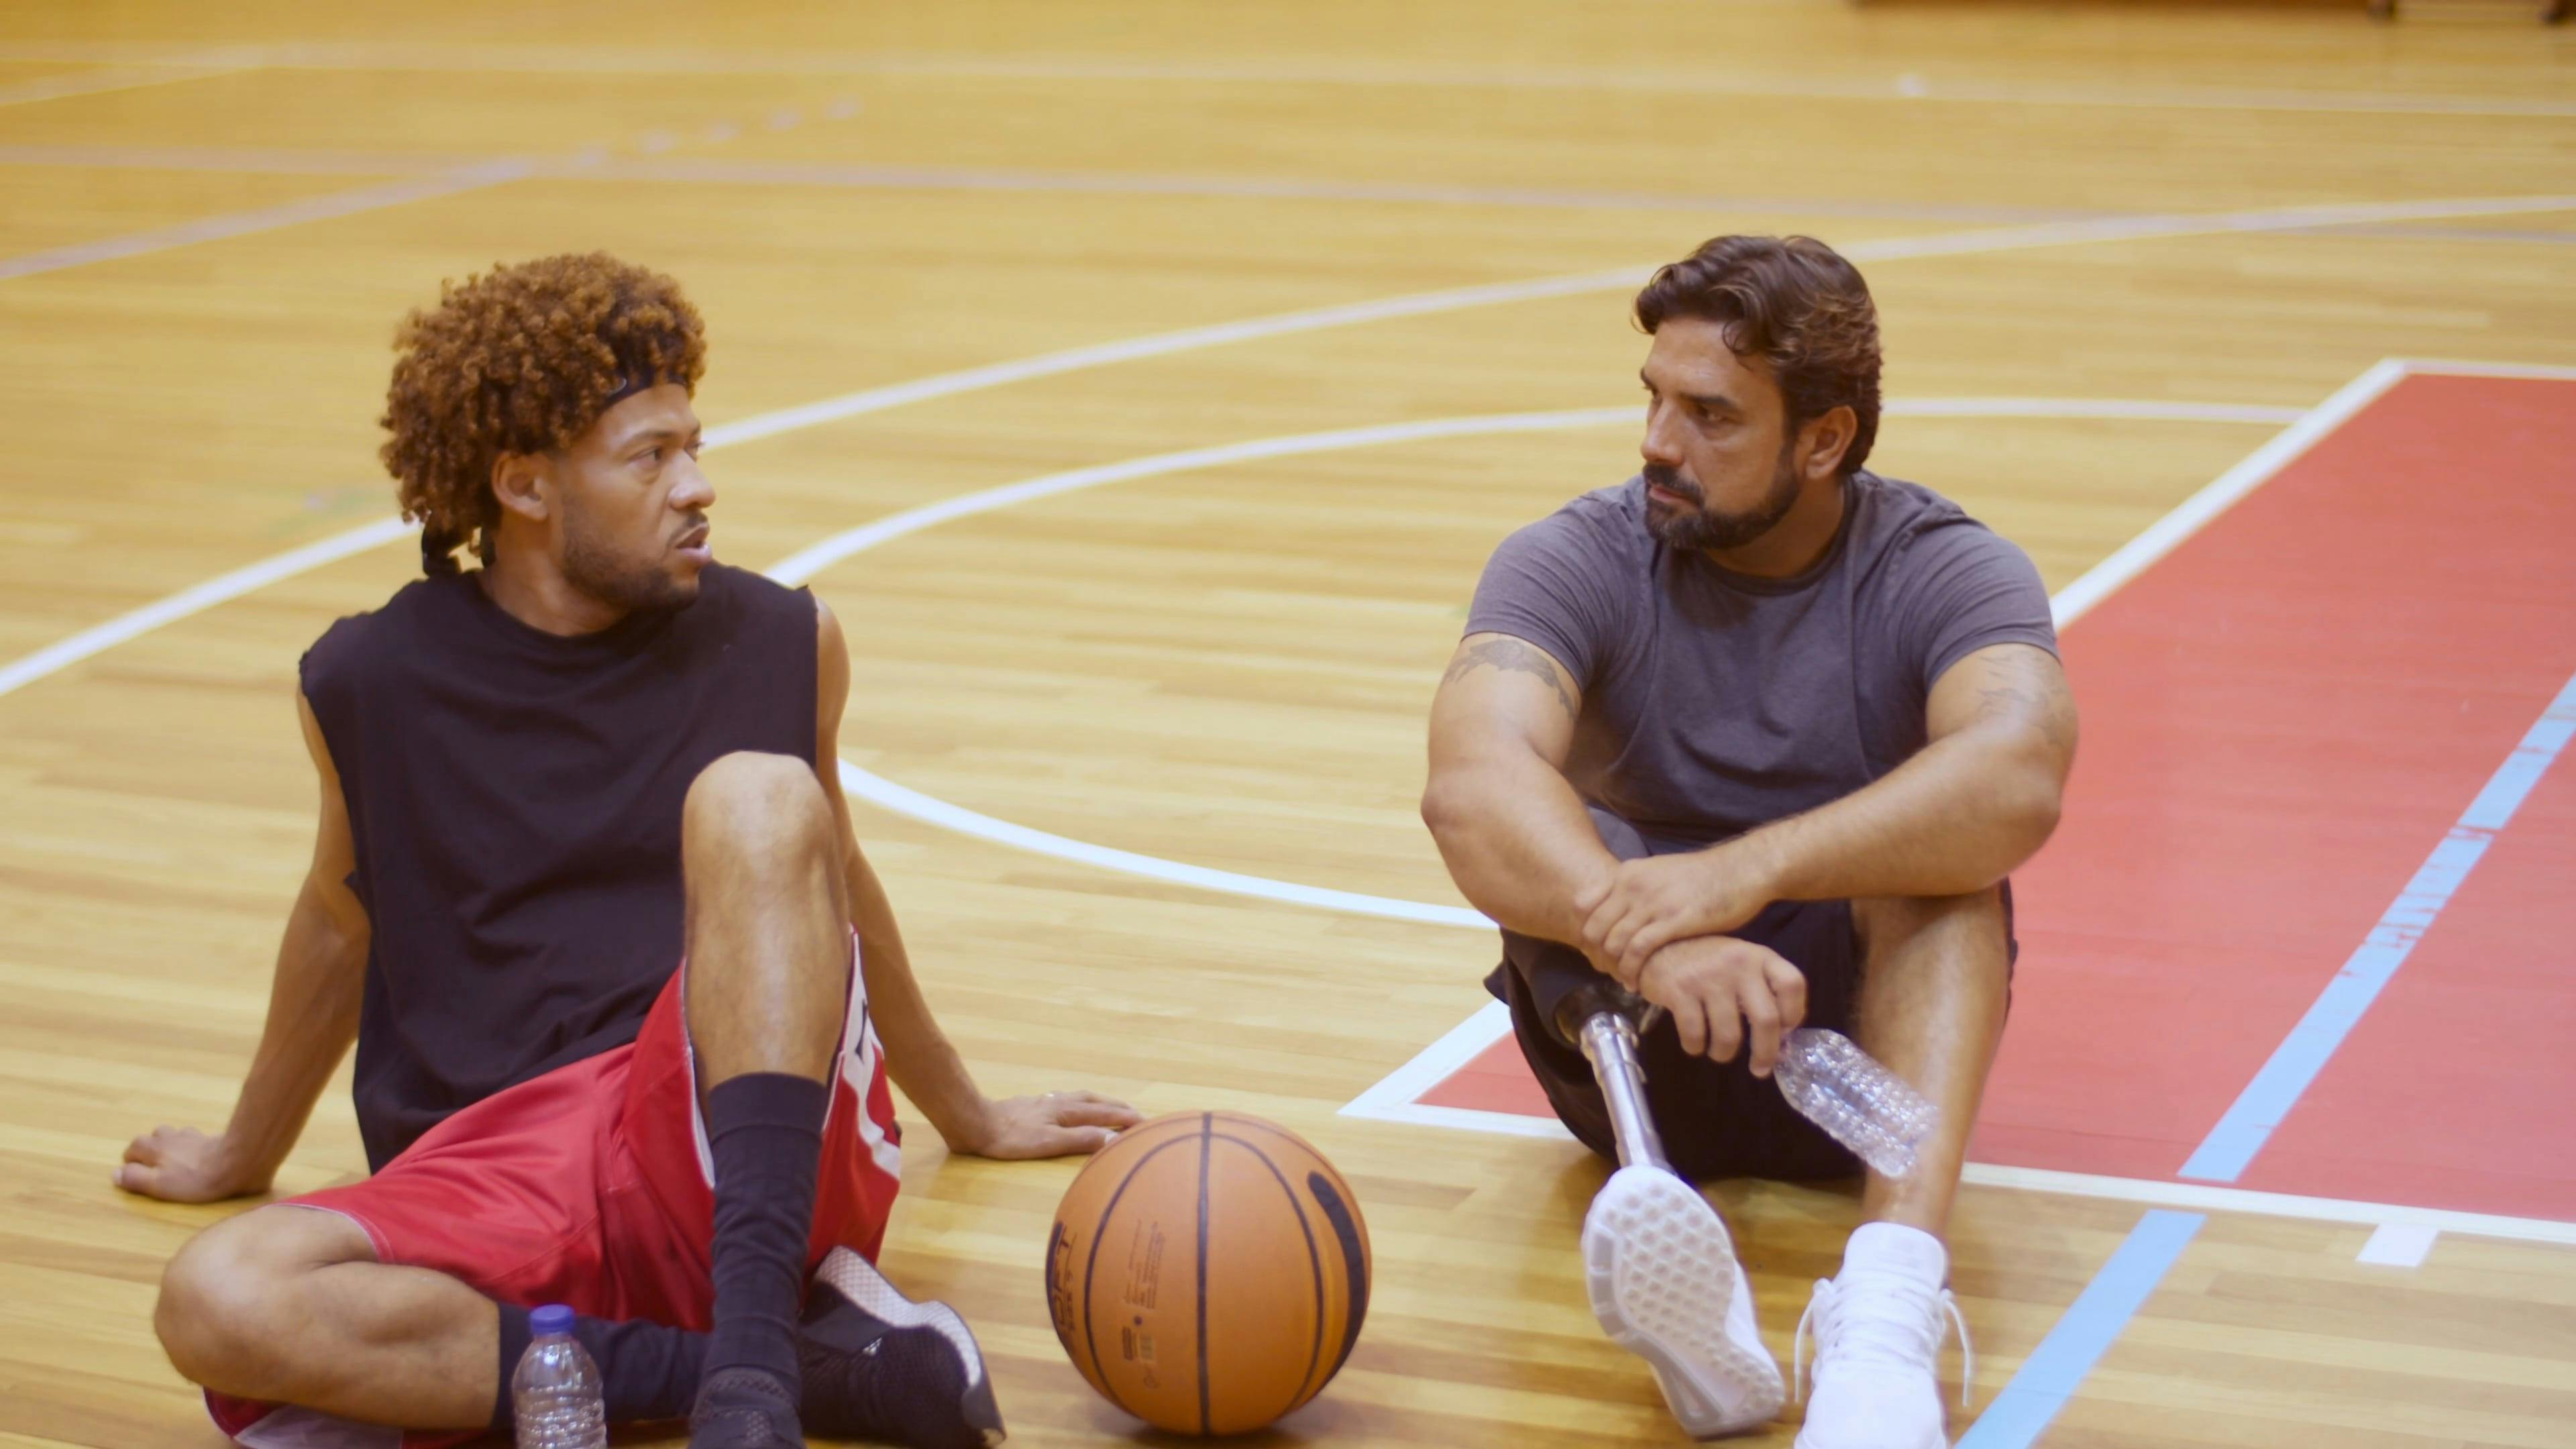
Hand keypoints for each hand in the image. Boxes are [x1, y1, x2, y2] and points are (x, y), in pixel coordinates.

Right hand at [116, 1126, 264, 1202]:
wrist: (238, 1162)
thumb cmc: (196, 1178)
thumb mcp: (159, 1185)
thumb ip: (135, 1178)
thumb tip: (115, 1174)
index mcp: (153, 1146)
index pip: (133, 1148)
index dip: (133, 1163)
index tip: (139, 1177)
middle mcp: (170, 1136)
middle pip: (152, 1138)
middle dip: (150, 1152)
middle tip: (157, 1171)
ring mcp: (191, 1135)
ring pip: (174, 1136)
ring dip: (171, 1146)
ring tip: (176, 1164)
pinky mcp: (211, 1138)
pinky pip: (194, 1139)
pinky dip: (192, 1147)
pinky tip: (200, 1158)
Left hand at [954, 1090, 1143, 1158]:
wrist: (974, 1122)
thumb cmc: (1010, 1137)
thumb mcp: (1048, 1142)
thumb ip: (1080, 1139)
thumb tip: (1112, 1137)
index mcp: (1067, 1111)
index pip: (1105, 1113)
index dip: (1127, 1119)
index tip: (1149, 1123)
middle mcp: (1059, 1102)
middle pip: (1096, 1101)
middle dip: (1118, 1107)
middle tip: (1137, 1114)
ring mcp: (1045, 1103)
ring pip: (1081, 1099)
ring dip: (1100, 1103)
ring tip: (1111, 1107)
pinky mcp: (1032, 1106)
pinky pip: (1066, 1102)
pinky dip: (1080, 1104)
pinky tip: (1071, 1109)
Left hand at [1576, 843, 1776, 986]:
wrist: (1741, 869)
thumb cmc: (1705, 876)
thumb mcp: (1660, 873)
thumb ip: (1637, 889)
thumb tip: (1620, 913)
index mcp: (1628, 873)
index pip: (1584, 906)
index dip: (1585, 934)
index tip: (1596, 952)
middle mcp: (1633, 885)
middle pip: (1593, 928)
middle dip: (1596, 956)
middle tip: (1607, 972)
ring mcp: (1652, 902)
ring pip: (1613, 942)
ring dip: (1615, 968)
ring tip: (1624, 981)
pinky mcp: (1673, 920)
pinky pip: (1638, 950)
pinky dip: (1633, 970)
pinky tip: (1637, 983)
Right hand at [1633, 936, 1806, 1075]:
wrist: (1657, 946)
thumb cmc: (1707, 962)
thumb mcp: (1741, 964)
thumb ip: (1761, 991)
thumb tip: (1779, 1040)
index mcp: (1759, 956)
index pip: (1792, 984)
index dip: (1794, 1014)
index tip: (1784, 1032)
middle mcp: (1738, 964)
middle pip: (1766, 1019)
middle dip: (1765, 1053)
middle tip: (1760, 1069)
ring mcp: (1709, 977)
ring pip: (1729, 1035)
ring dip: (1724, 1053)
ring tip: (1719, 1052)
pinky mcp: (1680, 990)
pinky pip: (1695, 1034)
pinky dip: (1695, 1047)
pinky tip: (1694, 1044)